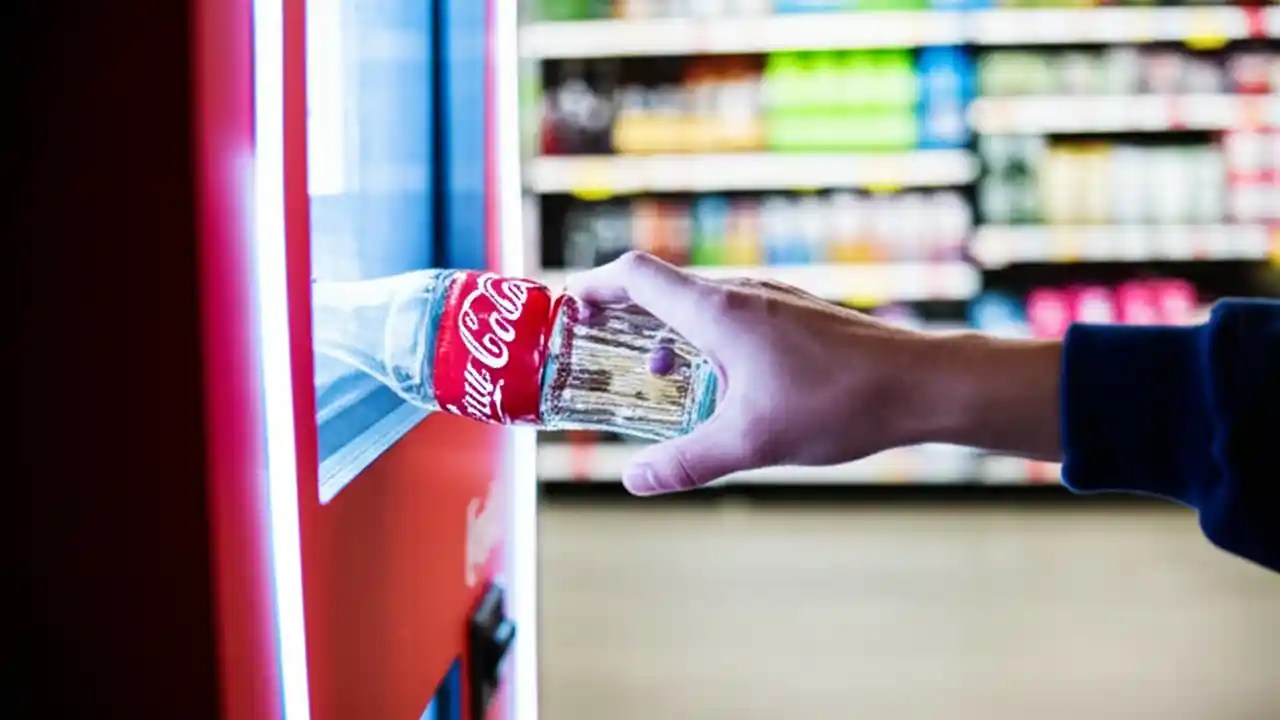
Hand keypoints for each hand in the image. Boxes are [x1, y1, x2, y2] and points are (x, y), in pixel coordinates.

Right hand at [567, 252, 1062, 494]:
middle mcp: (743, 294)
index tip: (567, 311)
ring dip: (669, 334)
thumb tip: (634, 480)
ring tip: (656, 379)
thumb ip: (686, 462)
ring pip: (702, 306)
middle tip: (596, 350)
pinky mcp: (800, 318)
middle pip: (663, 289)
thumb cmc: (836, 404)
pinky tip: (722, 386)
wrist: (921, 385)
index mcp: (718, 310)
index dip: (593, 287)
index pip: (636, 275)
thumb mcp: (750, 442)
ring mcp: (775, 303)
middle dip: (624, 317)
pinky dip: (707, 341)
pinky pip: (734, 318)